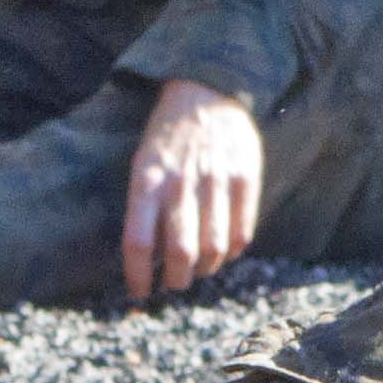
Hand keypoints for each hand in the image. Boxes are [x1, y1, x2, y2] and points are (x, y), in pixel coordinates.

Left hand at [121, 78, 262, 301]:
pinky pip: (242, 232)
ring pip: (213, 248)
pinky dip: (233, 251)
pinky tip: (225, 251)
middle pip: (179, 253)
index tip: (140, 291)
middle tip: (174, 283)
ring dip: (205, 269)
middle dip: (176, 280)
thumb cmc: (168, 136)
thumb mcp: (143, 163)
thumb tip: (149, 258)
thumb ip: (146, 206)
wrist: (207, 91)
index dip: (138, 276)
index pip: (138, 242)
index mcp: (147, 180)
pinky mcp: (245, 177)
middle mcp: (180, 183)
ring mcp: (215, 180)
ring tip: (200, 268)